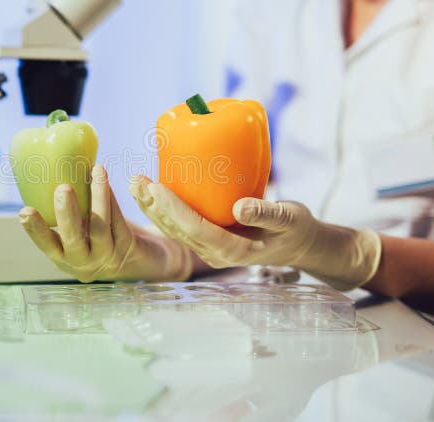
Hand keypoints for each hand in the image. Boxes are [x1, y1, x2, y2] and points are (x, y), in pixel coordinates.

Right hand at [18, 165, 191, 282]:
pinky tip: (104, 179)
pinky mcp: (128, 247)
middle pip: (73, 239)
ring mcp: (107, 257)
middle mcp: (84, 262)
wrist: (140, 260)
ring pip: (100, 226)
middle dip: (67, 213)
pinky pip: (118, 220)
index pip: (47, 245)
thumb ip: (68, 214)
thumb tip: (52, 169)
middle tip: (63, 189)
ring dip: (97, 196)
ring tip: (95, 170)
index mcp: (64, 258)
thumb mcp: (79, 233)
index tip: (24, 211)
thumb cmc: (99, 239)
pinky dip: (111, 198)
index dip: (35, 230)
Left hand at [129, 176, 380, 289]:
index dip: (174, 209)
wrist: (298, 243)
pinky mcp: (206, 238)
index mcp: (233, 251)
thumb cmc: (295, 228)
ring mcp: (208, 247)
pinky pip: (179, 224)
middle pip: (176, 229)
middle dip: (153, 206)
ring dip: (151, 207)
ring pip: (173, 229)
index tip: (156, 187)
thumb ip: (266, 213)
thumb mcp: (289, 218)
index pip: (196, 229)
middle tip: (135, 180)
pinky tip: (151, 190)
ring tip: (135, 182)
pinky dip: (163, 208)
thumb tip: (239, 206)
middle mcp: (215, 252)